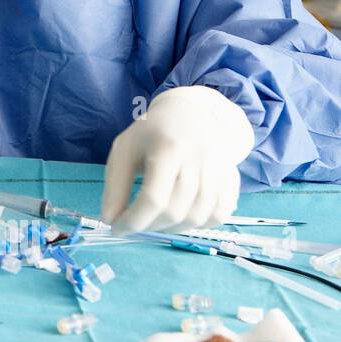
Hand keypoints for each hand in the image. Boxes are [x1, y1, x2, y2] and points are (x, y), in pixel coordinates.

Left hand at [102, 85, 253, 232]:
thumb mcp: (124, 150)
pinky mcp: (231, 179)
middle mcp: (199, 159)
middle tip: (134, 223)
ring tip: (154, 220)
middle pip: (175, 210)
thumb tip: (109, 220)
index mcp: (168, 148)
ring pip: (198, 217)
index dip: (133, 220)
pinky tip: (179, 217)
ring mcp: (220, 170)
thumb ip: (115, 186)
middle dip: (149, 225)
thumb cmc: (152, 133)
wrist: (192, 112)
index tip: (117, 228)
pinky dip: (198, 225)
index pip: (153, 198)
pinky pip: (219, 214)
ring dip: (171, 228)